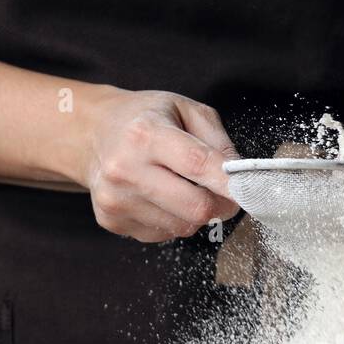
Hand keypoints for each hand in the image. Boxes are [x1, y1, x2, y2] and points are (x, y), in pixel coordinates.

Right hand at [83, 90, 240, 242]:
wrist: (92, 133)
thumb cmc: (145, 119)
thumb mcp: (185, 109)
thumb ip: (218, 141)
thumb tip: (240, 176)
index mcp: (145, 134)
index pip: (199, 165)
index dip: (231, 184)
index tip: (251, 191)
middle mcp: (125, 168)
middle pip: (196, 208)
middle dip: (221, 206)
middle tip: (226, 195)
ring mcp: (115, 198)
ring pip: (182, 227)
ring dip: (194, 213)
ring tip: (181, 187)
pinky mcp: (111, 220)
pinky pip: (163, 234)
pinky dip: (171, 220)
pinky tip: (159, 197)